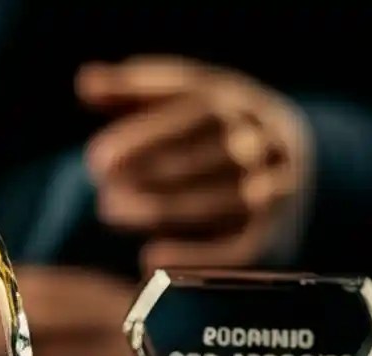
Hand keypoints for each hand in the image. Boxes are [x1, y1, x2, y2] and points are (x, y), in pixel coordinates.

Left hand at [77, 56, 310, 273]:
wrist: (285, 167)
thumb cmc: (208, 129)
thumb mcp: (182, 99)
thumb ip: (133, 90)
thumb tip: (86, 82)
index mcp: (242, 102)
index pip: (200, 109)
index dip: (149, 133)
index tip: (98, 157)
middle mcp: (267, 141)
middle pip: (217, 153)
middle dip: (156, 170)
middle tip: (102, 186)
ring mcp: (278, 187)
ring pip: (229, 198)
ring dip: (167, 207)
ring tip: (111, 210)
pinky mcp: (275, 233)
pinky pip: (241, 246)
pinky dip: (196, 254)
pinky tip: (150, 258)